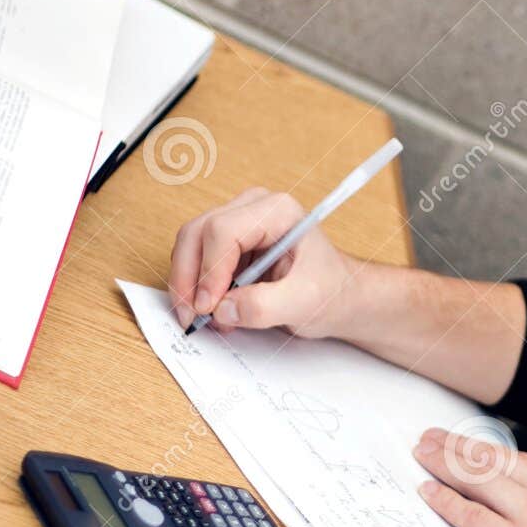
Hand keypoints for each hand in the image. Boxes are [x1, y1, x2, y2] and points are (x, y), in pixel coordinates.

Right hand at [167, 187, 363, 336]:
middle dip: (188, 278)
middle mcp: (253, 208)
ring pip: (189, 245)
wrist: (339, 295)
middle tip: (192, 318)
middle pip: (197, 233)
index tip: (209, 307)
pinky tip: (213, 311)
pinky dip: (195, 287)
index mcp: (277, 211)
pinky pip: (196, 259)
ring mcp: (238, 222)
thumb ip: (265, 307)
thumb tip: (222, 309)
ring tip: (205, 318)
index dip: (209, 271)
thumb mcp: (305, 303)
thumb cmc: (331, 291)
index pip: (222, 230)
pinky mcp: (229, 242)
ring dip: (188, 284)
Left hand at [413, 427, 526, 526]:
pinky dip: (445, 501)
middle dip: (459, 445)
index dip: (490, 450)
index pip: (521, 459)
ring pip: (476, 477)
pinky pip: (470, 516)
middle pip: (492, 459)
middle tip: (434, 435)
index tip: (473, 444)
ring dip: (444, 462)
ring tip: (422, 452)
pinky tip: (428, 492)